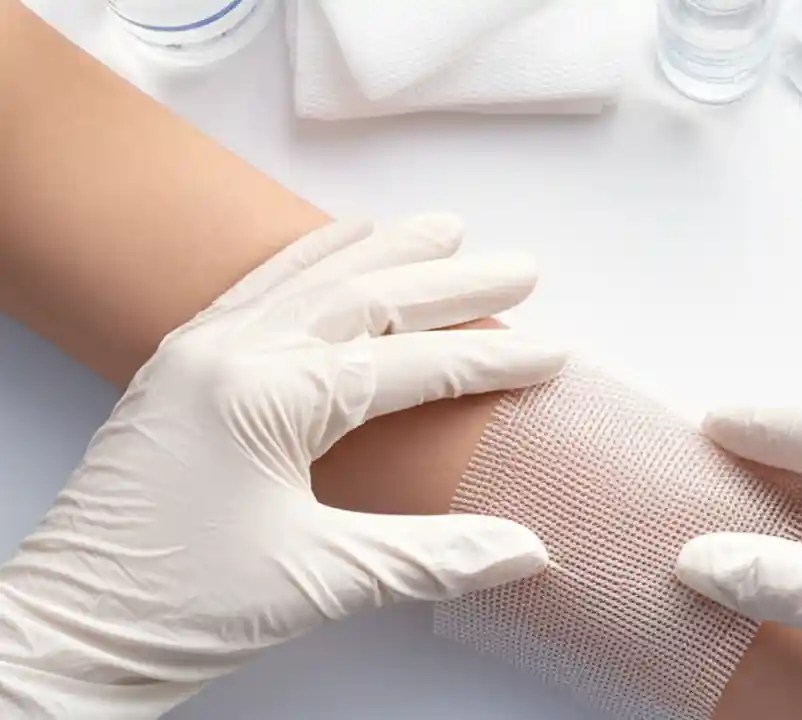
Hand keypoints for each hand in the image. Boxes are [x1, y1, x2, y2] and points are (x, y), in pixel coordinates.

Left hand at [0, 216, 564, 717]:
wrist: (68, 635)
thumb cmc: (177, 607)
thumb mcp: (319, 581)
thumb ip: (431, 557)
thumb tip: (526, 549)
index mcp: (264, 396)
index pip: (405, 366)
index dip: (488, 359)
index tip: (552, 353)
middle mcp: (229, 353)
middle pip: (364, 299)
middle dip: (450, 282)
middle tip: (522, 266)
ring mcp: (198, 353)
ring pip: (311, 279)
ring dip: (385, 252)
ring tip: (445, 228)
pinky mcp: (181, 368)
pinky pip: (260, 289)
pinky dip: (313, 260)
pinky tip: (342, 242)